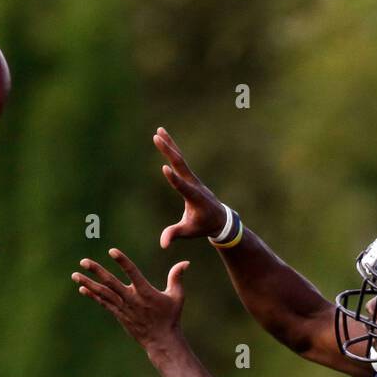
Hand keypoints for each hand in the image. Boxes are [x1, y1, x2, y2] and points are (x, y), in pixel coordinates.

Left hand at [71, 248, 189, 356]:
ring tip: (75, 274)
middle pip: (111, 283)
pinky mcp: (119, 315)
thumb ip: (177, 278)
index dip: (122, 261)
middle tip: (83, 260)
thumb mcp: (177, 297)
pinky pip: (103, 303)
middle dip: (96, 271)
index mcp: (145, 292)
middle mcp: (131, 299)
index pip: (132, 273)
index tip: (112, 251)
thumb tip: (185, 262)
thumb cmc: (171, 317)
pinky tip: (82, 288)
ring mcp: (123, 308)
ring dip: (88, 283)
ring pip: (103, 293)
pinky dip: (93, 296)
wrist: (161, 341)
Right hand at [153, 126, 227, 247]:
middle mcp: (194, 184)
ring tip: (158, 131)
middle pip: (180, 165)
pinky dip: (173, 149)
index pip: (183, 187)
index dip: (174, 179)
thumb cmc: (203, 226)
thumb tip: (163, 244)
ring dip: (170, 145)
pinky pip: (181, 160)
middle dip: (169, 152)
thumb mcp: (189, 232)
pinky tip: (165, 139)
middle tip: (157, 138)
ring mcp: (193, 178)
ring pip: (180, 159)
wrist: (219, 218)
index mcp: (195, 198)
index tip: (164, 168)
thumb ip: (175, 235)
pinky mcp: (190, 176)